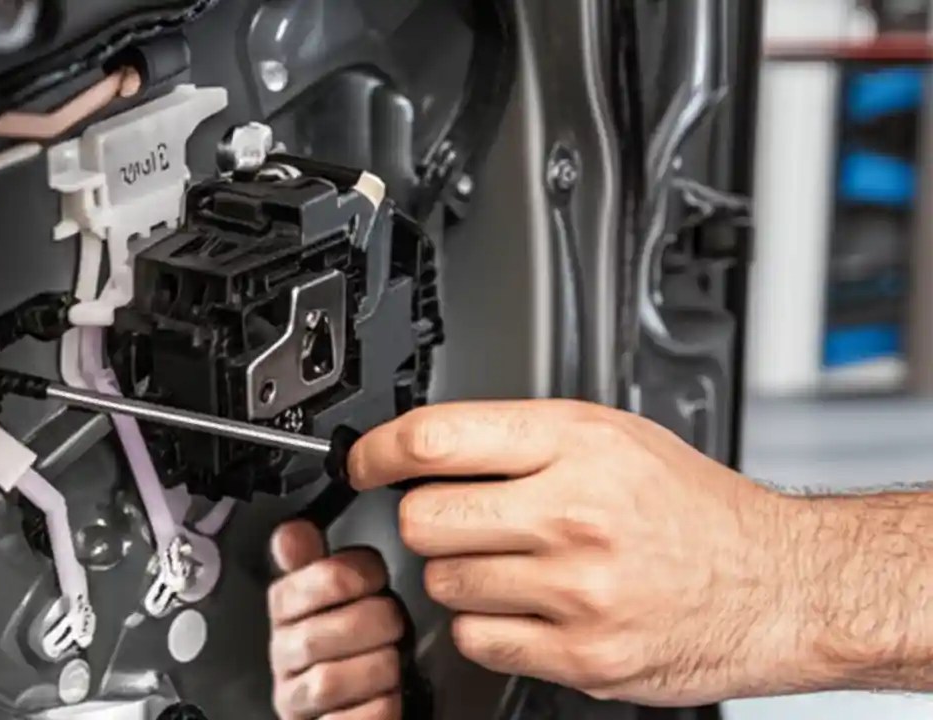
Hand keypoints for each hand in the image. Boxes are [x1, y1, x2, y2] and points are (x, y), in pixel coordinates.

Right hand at [267, 521, 405, 719]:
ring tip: (392, 663)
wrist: (365, 704)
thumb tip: (293, 531)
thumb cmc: (360, 644)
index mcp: (287, 610)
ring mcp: (296, 699)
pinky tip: (389, 697)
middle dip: (374, 625)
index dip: (356, 574)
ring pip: (328, 681)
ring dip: (377, 670)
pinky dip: (379, 709)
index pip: (309, 580)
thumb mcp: (342, 597)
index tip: (376, 578)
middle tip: (394, 624)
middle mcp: (284, 655)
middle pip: (319, 633)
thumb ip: (320, 564)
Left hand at [348, 400, 809, 705]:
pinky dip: (485, 627)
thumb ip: (520, 437)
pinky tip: (525, 607)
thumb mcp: (612, 435)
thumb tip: (424, 445)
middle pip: (422, 519)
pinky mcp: (581, 655)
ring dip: (457, 575)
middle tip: (454, 519)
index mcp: (578, 444)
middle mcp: (575, 514)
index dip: (378, 451)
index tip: (365, 462)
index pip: (436, 438)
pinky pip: (476, 640)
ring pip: (443, 582)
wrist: (778, 585)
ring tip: (510, 564)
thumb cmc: (693, 509)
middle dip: (423, 518)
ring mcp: (577, 591)